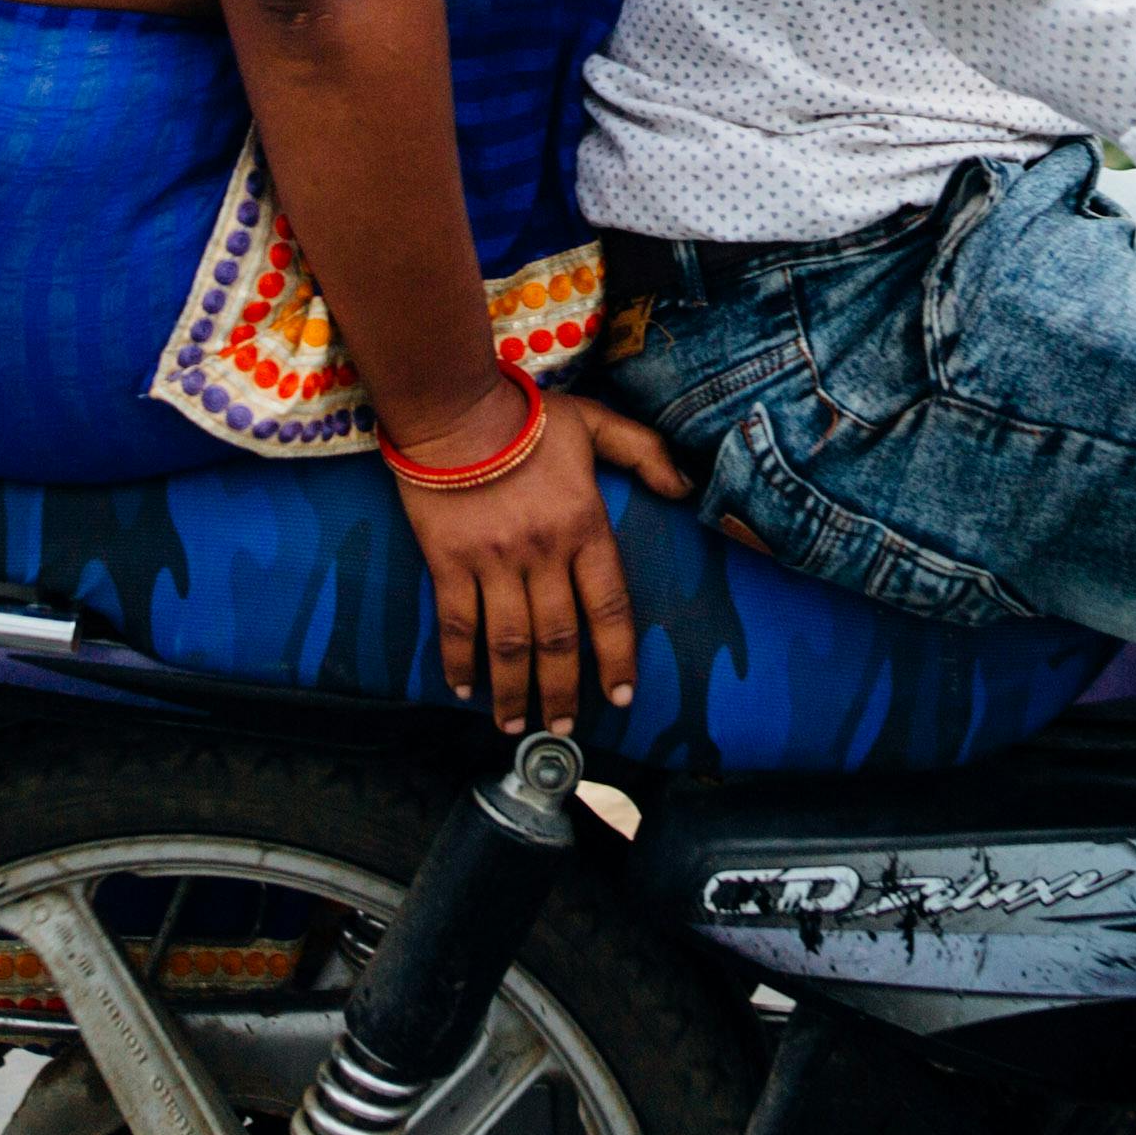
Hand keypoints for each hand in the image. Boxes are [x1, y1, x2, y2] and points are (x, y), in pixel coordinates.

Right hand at [391, 385, 693, 733]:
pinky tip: (464, 689)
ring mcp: (493, 562)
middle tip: (566, 727)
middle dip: (563, 691)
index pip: (609, 607)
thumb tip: (686, 487)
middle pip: (558, 638)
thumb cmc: (526, 416)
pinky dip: (459, 661)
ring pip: (509, 643)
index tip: (621, 696)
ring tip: (517, 726)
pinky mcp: (449, 562)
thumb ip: (644, 452)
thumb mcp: (596, 423)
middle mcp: (542, 554)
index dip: (616, 657)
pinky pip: (457, 623)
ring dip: (514, 691)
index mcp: (583, 527)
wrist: (453, 407)